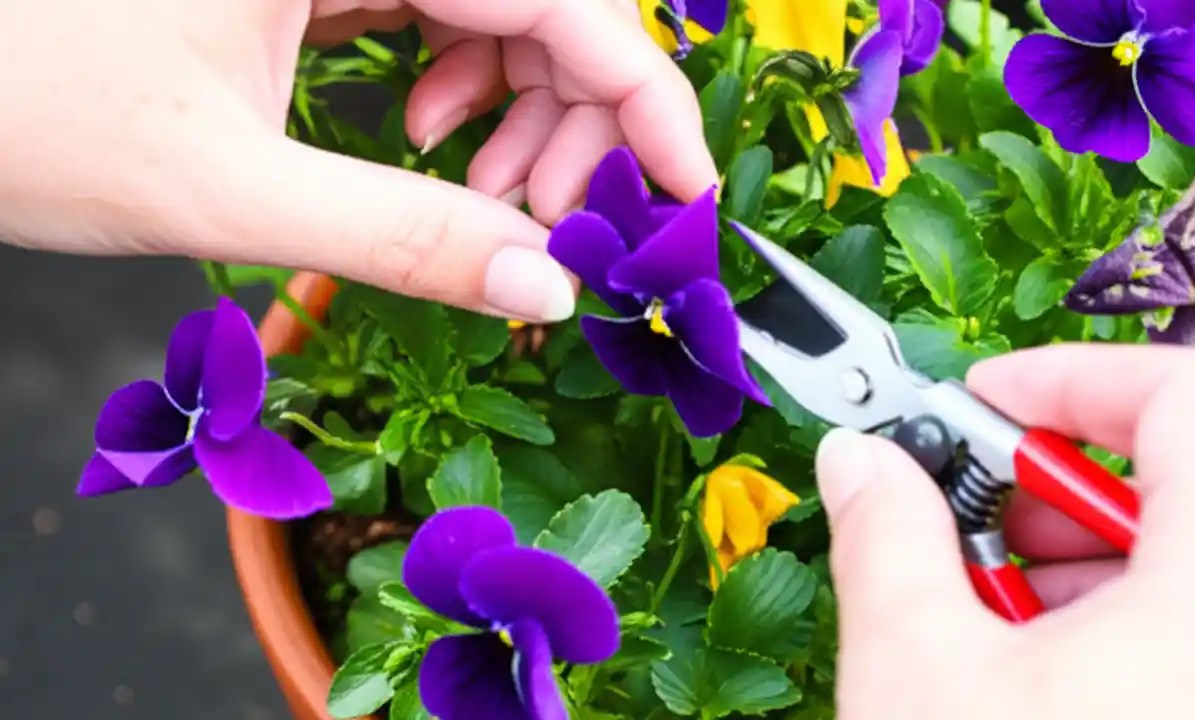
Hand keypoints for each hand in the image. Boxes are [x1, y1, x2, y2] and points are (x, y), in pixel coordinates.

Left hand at [0, 0, 714, 321]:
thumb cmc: (18, 107)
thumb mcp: (222, 186)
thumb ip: (402, 237)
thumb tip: (547, 287)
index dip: (646, 98)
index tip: (686, 193)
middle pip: (544, 2)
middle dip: (578, 116)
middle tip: (549, 225)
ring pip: (499, 8)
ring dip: (522, 108)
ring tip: (481, 191)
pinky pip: (438, 10)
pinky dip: (461, 84)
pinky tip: (429, 135)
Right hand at [817, 344, 1194, 718]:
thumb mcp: (915, 670)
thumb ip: (886, 535)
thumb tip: (861, 459)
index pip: (1194, 399)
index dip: (1073, 377)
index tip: (980, 405)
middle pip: (1184, 473)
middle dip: (1045, 479)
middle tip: (954, 516)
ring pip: (1184, 552)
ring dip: (1062, 550)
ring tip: (973, 607)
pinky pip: (1188, 621)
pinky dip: (1097, 612)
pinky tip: (1013, 664)